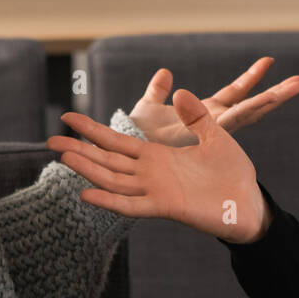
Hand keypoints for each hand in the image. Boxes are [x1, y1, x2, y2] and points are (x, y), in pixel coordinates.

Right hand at [50, 89, 269, 242]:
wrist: (249, 202)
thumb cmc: (232, 172)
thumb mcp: (215, 136)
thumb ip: (196, 116)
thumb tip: (179, 90)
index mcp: (157, 156)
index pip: (117, 141)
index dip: (93, 130)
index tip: (68, 117)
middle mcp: (149, 174)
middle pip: (106, 160)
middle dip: (79, 149)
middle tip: (50, 140)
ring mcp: (154, 191)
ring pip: (112, 179)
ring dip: (88, 170)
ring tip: (63, 157)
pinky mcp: (165, 207)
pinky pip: (131, 205)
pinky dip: (108, 200)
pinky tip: (86, 193)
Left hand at [127, 57, 298, 147]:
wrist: (130, 157)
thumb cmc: (139, 139)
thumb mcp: (148, 108)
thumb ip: (157, 91)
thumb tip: (166, 74)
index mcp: (207, 115)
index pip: (235, 93)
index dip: (252, 78)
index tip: (269, 61)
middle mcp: (216, 124)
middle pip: (254, 104)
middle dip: (278, 93)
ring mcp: (215, 131)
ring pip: (252, 111)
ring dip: (275, 98)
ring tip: (298, 85)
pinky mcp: (210, 137)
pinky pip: (234, 121)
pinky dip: (253, 109)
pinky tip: (267, 99)